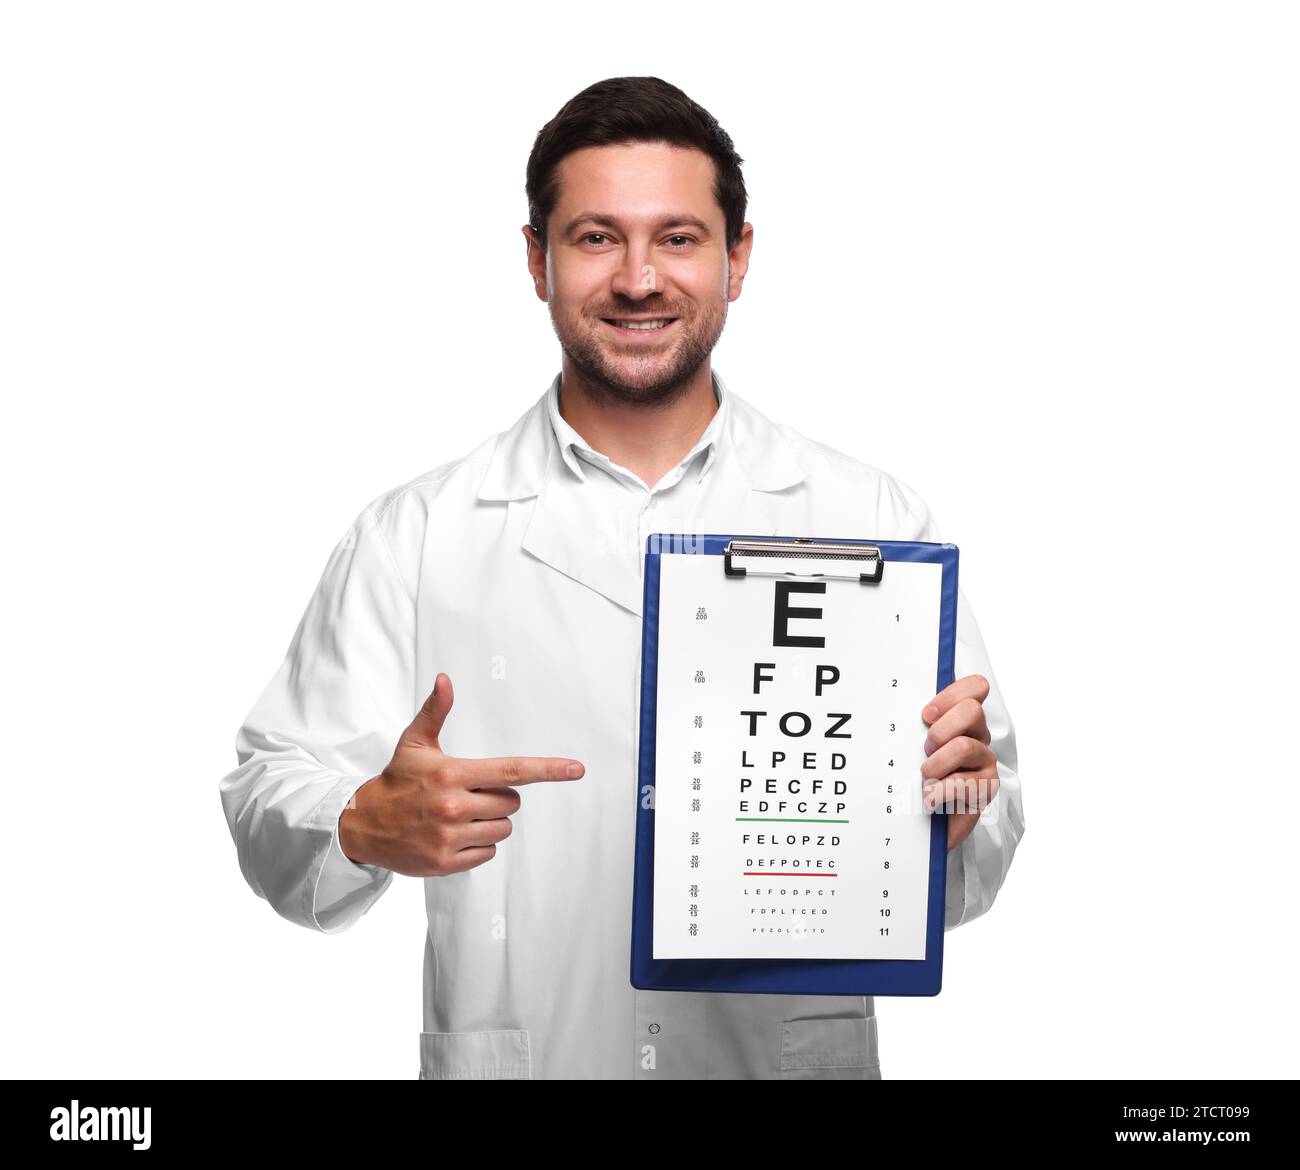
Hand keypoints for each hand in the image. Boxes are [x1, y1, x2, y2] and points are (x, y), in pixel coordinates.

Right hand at [338, 673, 584, 875]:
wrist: (361, 825)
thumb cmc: (396, 780)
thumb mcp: (414, 743)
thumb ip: (435, 711)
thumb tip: (445, 679)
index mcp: (453, 774)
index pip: (511, 771)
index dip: (548, 769)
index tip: (576, 769)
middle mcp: (453, 806)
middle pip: (511, 803)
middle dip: (498, 798)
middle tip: (469, 794)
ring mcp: (449, 837)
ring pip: (501, 829)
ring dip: (488, 823)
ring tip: (458, 816)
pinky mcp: (445, 863)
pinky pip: (487, 854)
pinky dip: (477, 847)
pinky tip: (453, 836)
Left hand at [919, 674, 998, 850]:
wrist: (924, 822)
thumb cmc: (918, 777)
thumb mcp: (914, 745)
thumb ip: (916, 725)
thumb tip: (893, 707)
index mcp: (963, 719)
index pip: (975, 688)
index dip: (951, 695)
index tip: (926, 715)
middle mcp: (979, 736)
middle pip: (972, 710)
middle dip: (940, 730)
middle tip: (925, 749)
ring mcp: (985, 761)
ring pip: (963, 746)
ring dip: (935, 763)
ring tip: (924, 776)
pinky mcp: (987, 787)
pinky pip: (963, 782)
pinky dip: (939, 791)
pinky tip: (929, 798)